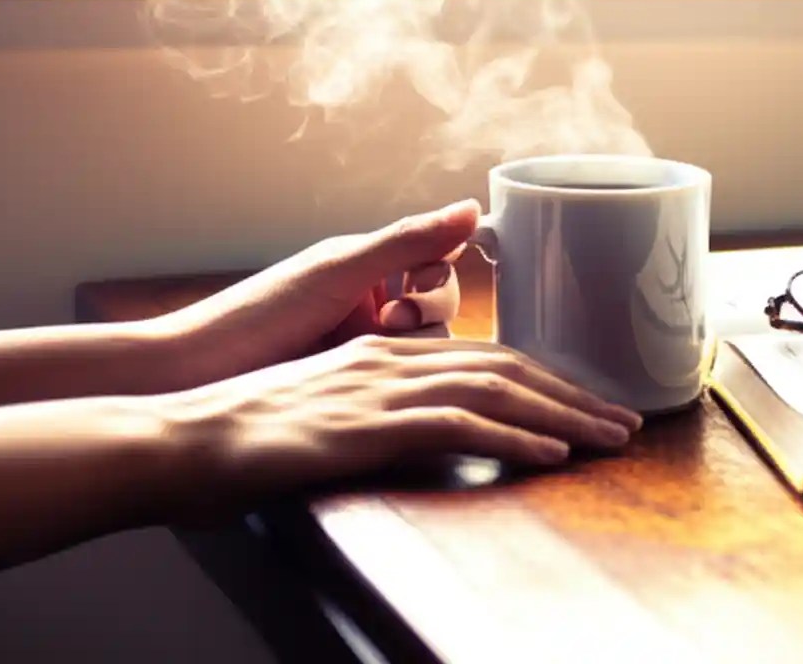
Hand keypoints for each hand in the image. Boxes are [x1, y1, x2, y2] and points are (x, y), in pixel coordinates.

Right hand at [158, 332, 642, 519]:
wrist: (177, 434)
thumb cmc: (245, 429)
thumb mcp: (323, 404)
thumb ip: (375, 406)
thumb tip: (415, 424)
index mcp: (384, 351)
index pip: (487, 356)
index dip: (547, 377)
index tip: (588, 401)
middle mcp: (391, 358)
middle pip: (507, 366)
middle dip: (574, 393)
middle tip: (625, 420)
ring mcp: (380, 388)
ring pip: (496, 389)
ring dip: (563, 414)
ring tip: (611, 438)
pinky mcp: (366, 425)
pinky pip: (457, 425)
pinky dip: (512, 437)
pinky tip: (552, 453)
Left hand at [161, 199, 479, 388]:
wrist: (201, 375)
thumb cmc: (258, 314)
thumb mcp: (341, 271)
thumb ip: (409, 241)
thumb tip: (472, 208)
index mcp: (366, 267)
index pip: (436, 259)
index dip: (439, 272)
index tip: (417, 284)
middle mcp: (371, 304)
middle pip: (440, 305)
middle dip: (425, 311)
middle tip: (391, 319)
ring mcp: (366, 348)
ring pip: (430, 347)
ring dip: (412, 346)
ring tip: (372, 348)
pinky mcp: (360, 388)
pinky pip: (406, 381)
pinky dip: (401, 377)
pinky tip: (375, 377)